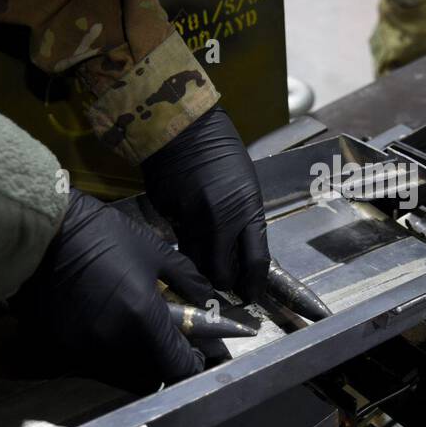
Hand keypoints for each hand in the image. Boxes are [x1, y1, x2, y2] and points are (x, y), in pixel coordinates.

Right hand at [11, 190, 214, 385]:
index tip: (197, 350)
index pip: (179, 366)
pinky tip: (109, 324)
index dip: (194, 362)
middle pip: (152, 375)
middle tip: (171, 339)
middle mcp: (114, 343)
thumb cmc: (103, 235)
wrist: (44, 230)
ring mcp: (84, 349)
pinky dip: (109, 351)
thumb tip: (209, 301)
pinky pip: (95, 361)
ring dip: (138, 359)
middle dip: (166, 362)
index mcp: (142, 319)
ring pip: (123, 372)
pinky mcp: (61, 346)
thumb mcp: (156, 251)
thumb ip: (188, 281)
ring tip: (139, 329)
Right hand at [140, 105, 269, 301]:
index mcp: (247, 209)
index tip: (251, 297)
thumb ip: (243, 221)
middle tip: (222, 284)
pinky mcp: (169, 217)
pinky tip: (183, 238)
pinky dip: (182, 249)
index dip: (253, 286)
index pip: (256, 261)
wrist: (183, 129)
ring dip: (200, 271)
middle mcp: (222, 219)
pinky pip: (177, 244)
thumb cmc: (220, 155)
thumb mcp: (245, 186)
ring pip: (197, 265)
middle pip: (222, 273)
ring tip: (201, 267)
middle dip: (223, 283)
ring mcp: (193, 219)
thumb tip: (240, 255)